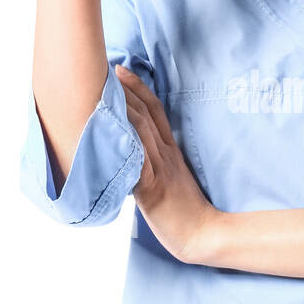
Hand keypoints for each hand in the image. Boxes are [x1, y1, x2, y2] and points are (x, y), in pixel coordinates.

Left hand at [115, 65, 218, 263]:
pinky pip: (138, 164)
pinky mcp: (153, 191)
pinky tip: (110, 134)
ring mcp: (160, 171)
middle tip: (103, 69)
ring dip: (120, 110)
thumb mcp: (173, 178)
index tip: (121, 69)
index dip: (138, 88)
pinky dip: (125, 147)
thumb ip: (157, 160)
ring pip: (140, 133)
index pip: (155, 111)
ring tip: (101, 91)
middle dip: (123, 91)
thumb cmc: (185, 211)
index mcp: (171, 152)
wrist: (203, 234)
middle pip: (144, 115)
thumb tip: (133, 147)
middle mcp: (166, 156)